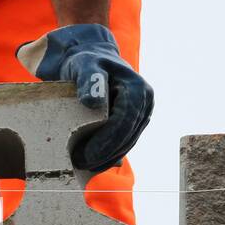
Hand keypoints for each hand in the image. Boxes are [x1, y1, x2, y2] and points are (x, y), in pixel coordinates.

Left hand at [16, 23, 152, 171]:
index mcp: (138, 90)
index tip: (85, 155)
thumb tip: (93, 102)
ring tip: (82, 165)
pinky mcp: (134, 123)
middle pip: (126, 137)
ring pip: (126, 144)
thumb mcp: (84, 65)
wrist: (92, 58)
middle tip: (79, 164)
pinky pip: (124, 143)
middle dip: (104, 155)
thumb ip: (88, 79)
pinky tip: (92, 163)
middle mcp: (145, 103)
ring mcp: (141, 114)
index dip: (105, 142)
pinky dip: (109, 155)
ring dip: (106, 158)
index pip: (123, 123)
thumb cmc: (87, 61)